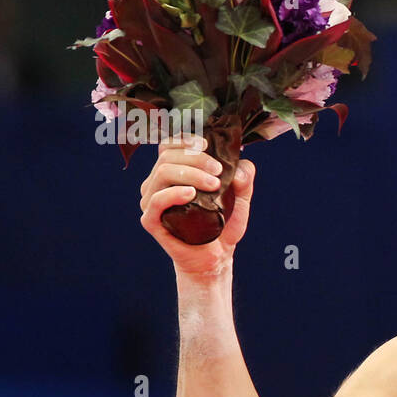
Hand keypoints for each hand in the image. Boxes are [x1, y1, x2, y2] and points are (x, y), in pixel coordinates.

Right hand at [139, 134, 255, 278]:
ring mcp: (152, 201)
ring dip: (191, 173)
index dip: (185, 139)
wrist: (216, 257)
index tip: (206, 144)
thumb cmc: (223, 225)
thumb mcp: (241, 199)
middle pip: (167, 156)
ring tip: (213, 184)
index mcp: (173, 173)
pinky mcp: (151, 220)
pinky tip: (191, 194)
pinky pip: (156, 200)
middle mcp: (157, 184)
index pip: (169, 145)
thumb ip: (245, 178)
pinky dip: (174, 193)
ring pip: (163, 173)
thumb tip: (241, 164)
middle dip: (196, 158)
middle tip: (219, 171)